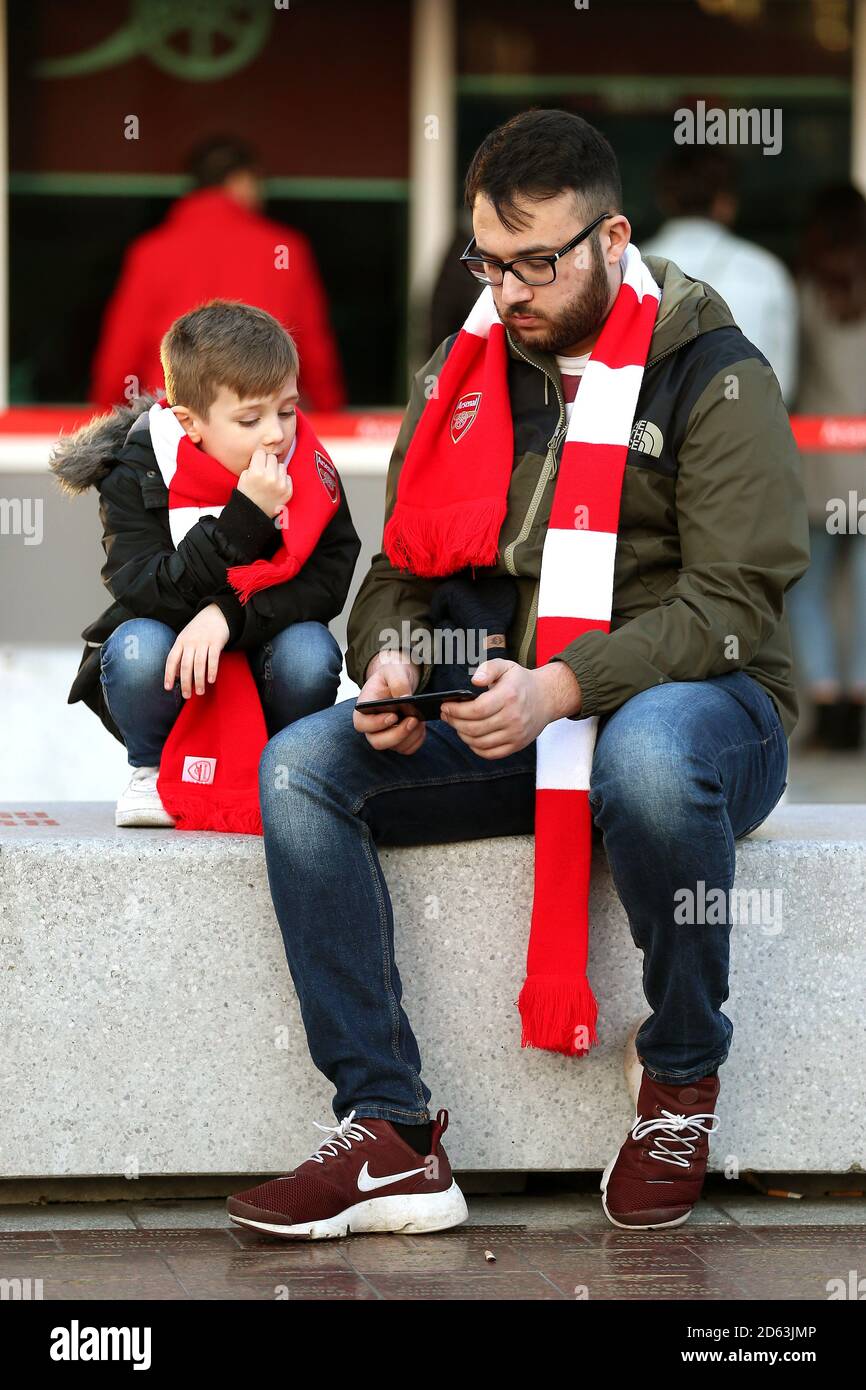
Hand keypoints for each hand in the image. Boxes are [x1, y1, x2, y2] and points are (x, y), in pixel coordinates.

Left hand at [164, 604, 230, 698]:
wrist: (216, 613)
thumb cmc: (199, 630)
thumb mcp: (185, 639)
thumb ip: (180, 655)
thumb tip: (176, 676)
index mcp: (180, 641)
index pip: (171, 660)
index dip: (169, 674)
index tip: (168, 687)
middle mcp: (190, 642)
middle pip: (185, 665)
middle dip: (186, 682)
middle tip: (187, 696)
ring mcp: (203, 641)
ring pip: (199, 664)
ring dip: (199, 680)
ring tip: (200, 692)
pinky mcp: (216, 642)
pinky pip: (213, 658)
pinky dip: (212, 670)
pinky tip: (211, 680)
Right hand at [237, 447, 292, 517]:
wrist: (255, 513)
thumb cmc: (248, 493)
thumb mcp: (244, 476)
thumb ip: (254, 463)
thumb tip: (265, 453)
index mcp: (257, 472)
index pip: (261, 453)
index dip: (258, 458)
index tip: (257, 464)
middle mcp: (270, 477)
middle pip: (272, 457)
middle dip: (267, 463)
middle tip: (263, 472)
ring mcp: (281, 485)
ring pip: (281, 466)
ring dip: (276, 470)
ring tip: (269, 480)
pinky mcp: (288, 491)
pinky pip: (288, 476)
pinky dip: (283, 480)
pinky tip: (275, 487)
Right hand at [353, 655, 425, 754]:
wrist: (400, 680)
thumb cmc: (392, 675)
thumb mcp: (393, 670)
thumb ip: (397, 682)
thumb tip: (405, 698)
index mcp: (364, 709)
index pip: (361, 724)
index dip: (375, 724)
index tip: (393, 716)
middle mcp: (372, 726)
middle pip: (378, 742)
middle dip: (397, 735)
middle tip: (413, 720)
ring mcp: (385, 735)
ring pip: (395, 747)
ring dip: (411, 736)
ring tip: (420, 719)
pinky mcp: (399, 740)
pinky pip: (408, 748)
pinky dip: (417, 740)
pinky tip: (423, 726)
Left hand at [440, 659, 581, 757]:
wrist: (547, 698)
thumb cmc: (521, 682)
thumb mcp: (506, 666)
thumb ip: (488, 668)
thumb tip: (475, 680)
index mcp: (509, 696)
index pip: (476, 709)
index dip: (456, 710)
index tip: (446, 706)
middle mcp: (514, 717)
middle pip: (474, 728)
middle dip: (454, 722)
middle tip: (446, 715)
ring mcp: (516, 734)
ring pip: (479, 743)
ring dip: (462, 735)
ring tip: (456, 725)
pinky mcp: (517, 745)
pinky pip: (490, 754)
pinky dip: (475, 748)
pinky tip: (470, 737)